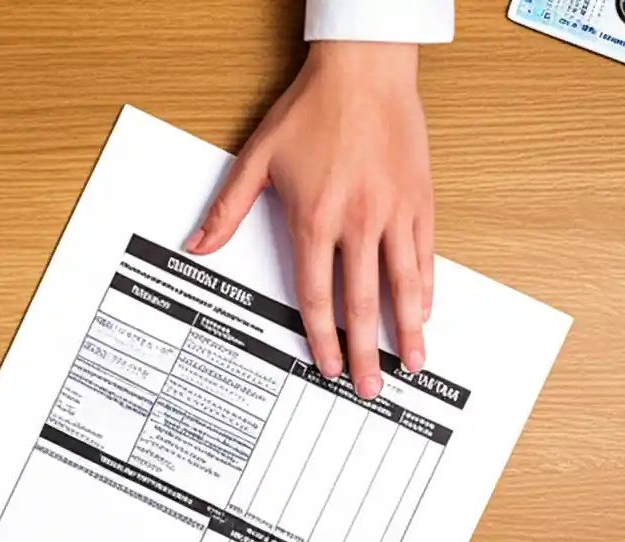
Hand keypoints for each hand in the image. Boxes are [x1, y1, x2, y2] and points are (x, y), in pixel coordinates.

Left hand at [186, 42, 433, 398]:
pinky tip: (426, 311)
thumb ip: (228, 210)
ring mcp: (394, 213)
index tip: (326, 365)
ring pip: (404, 285)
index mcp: (315, 220)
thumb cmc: (310, 111)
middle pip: (362, 303)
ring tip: (415, 363)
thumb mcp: (257, 158)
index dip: (321, 338)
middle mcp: (358, 222)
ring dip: (410, 330)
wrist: (364, 72)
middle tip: (371, 386)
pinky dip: (426, 287)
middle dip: (367, 352)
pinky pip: (425, 255)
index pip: (316, 296)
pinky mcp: (420, 200)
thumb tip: (198, 246)